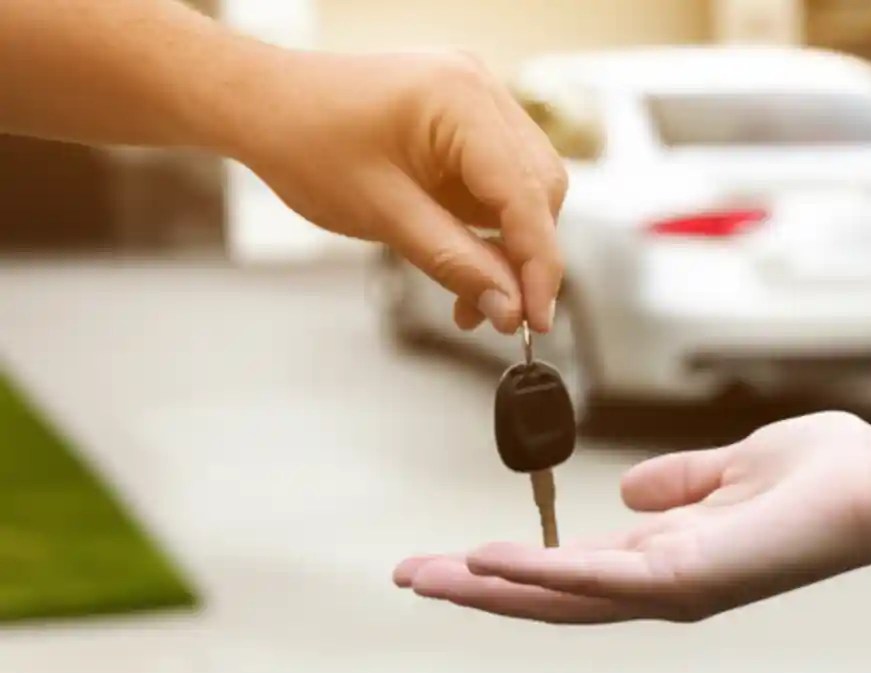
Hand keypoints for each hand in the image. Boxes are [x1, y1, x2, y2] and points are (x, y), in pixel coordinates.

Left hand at [227, 49, 565, 333]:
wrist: (265, 106)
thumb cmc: (306, 144)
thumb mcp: (383, 215)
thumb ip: (455, 262)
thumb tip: (510, 310)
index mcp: (462, 101)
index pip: (527, 194)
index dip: (540, 264)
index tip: (537, 321)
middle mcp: (481, 89)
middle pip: (540, 188)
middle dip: (526, 256)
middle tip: (502, 315)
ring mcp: (477, 100)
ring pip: (527, 186)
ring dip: (510, 245)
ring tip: (477, 296)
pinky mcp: (467, 120)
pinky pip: (500, 179)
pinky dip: (491, 225)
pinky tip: (469, 260)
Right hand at [394, 412, 870, 623]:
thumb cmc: (822, 476)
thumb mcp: (730, 470)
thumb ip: (679, 484)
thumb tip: (630, 491)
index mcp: (668, 556)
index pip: (572, 570)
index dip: (510, 568)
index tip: (453, 556)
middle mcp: (663, 584)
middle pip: (551, 594)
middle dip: (477, 590)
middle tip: (409, 578)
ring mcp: (674, 588)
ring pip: (560, 596)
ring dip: (487, 588)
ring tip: (425, 576)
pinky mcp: (689, 579)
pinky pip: (598, 579)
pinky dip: (539, 573)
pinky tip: (488, 563)